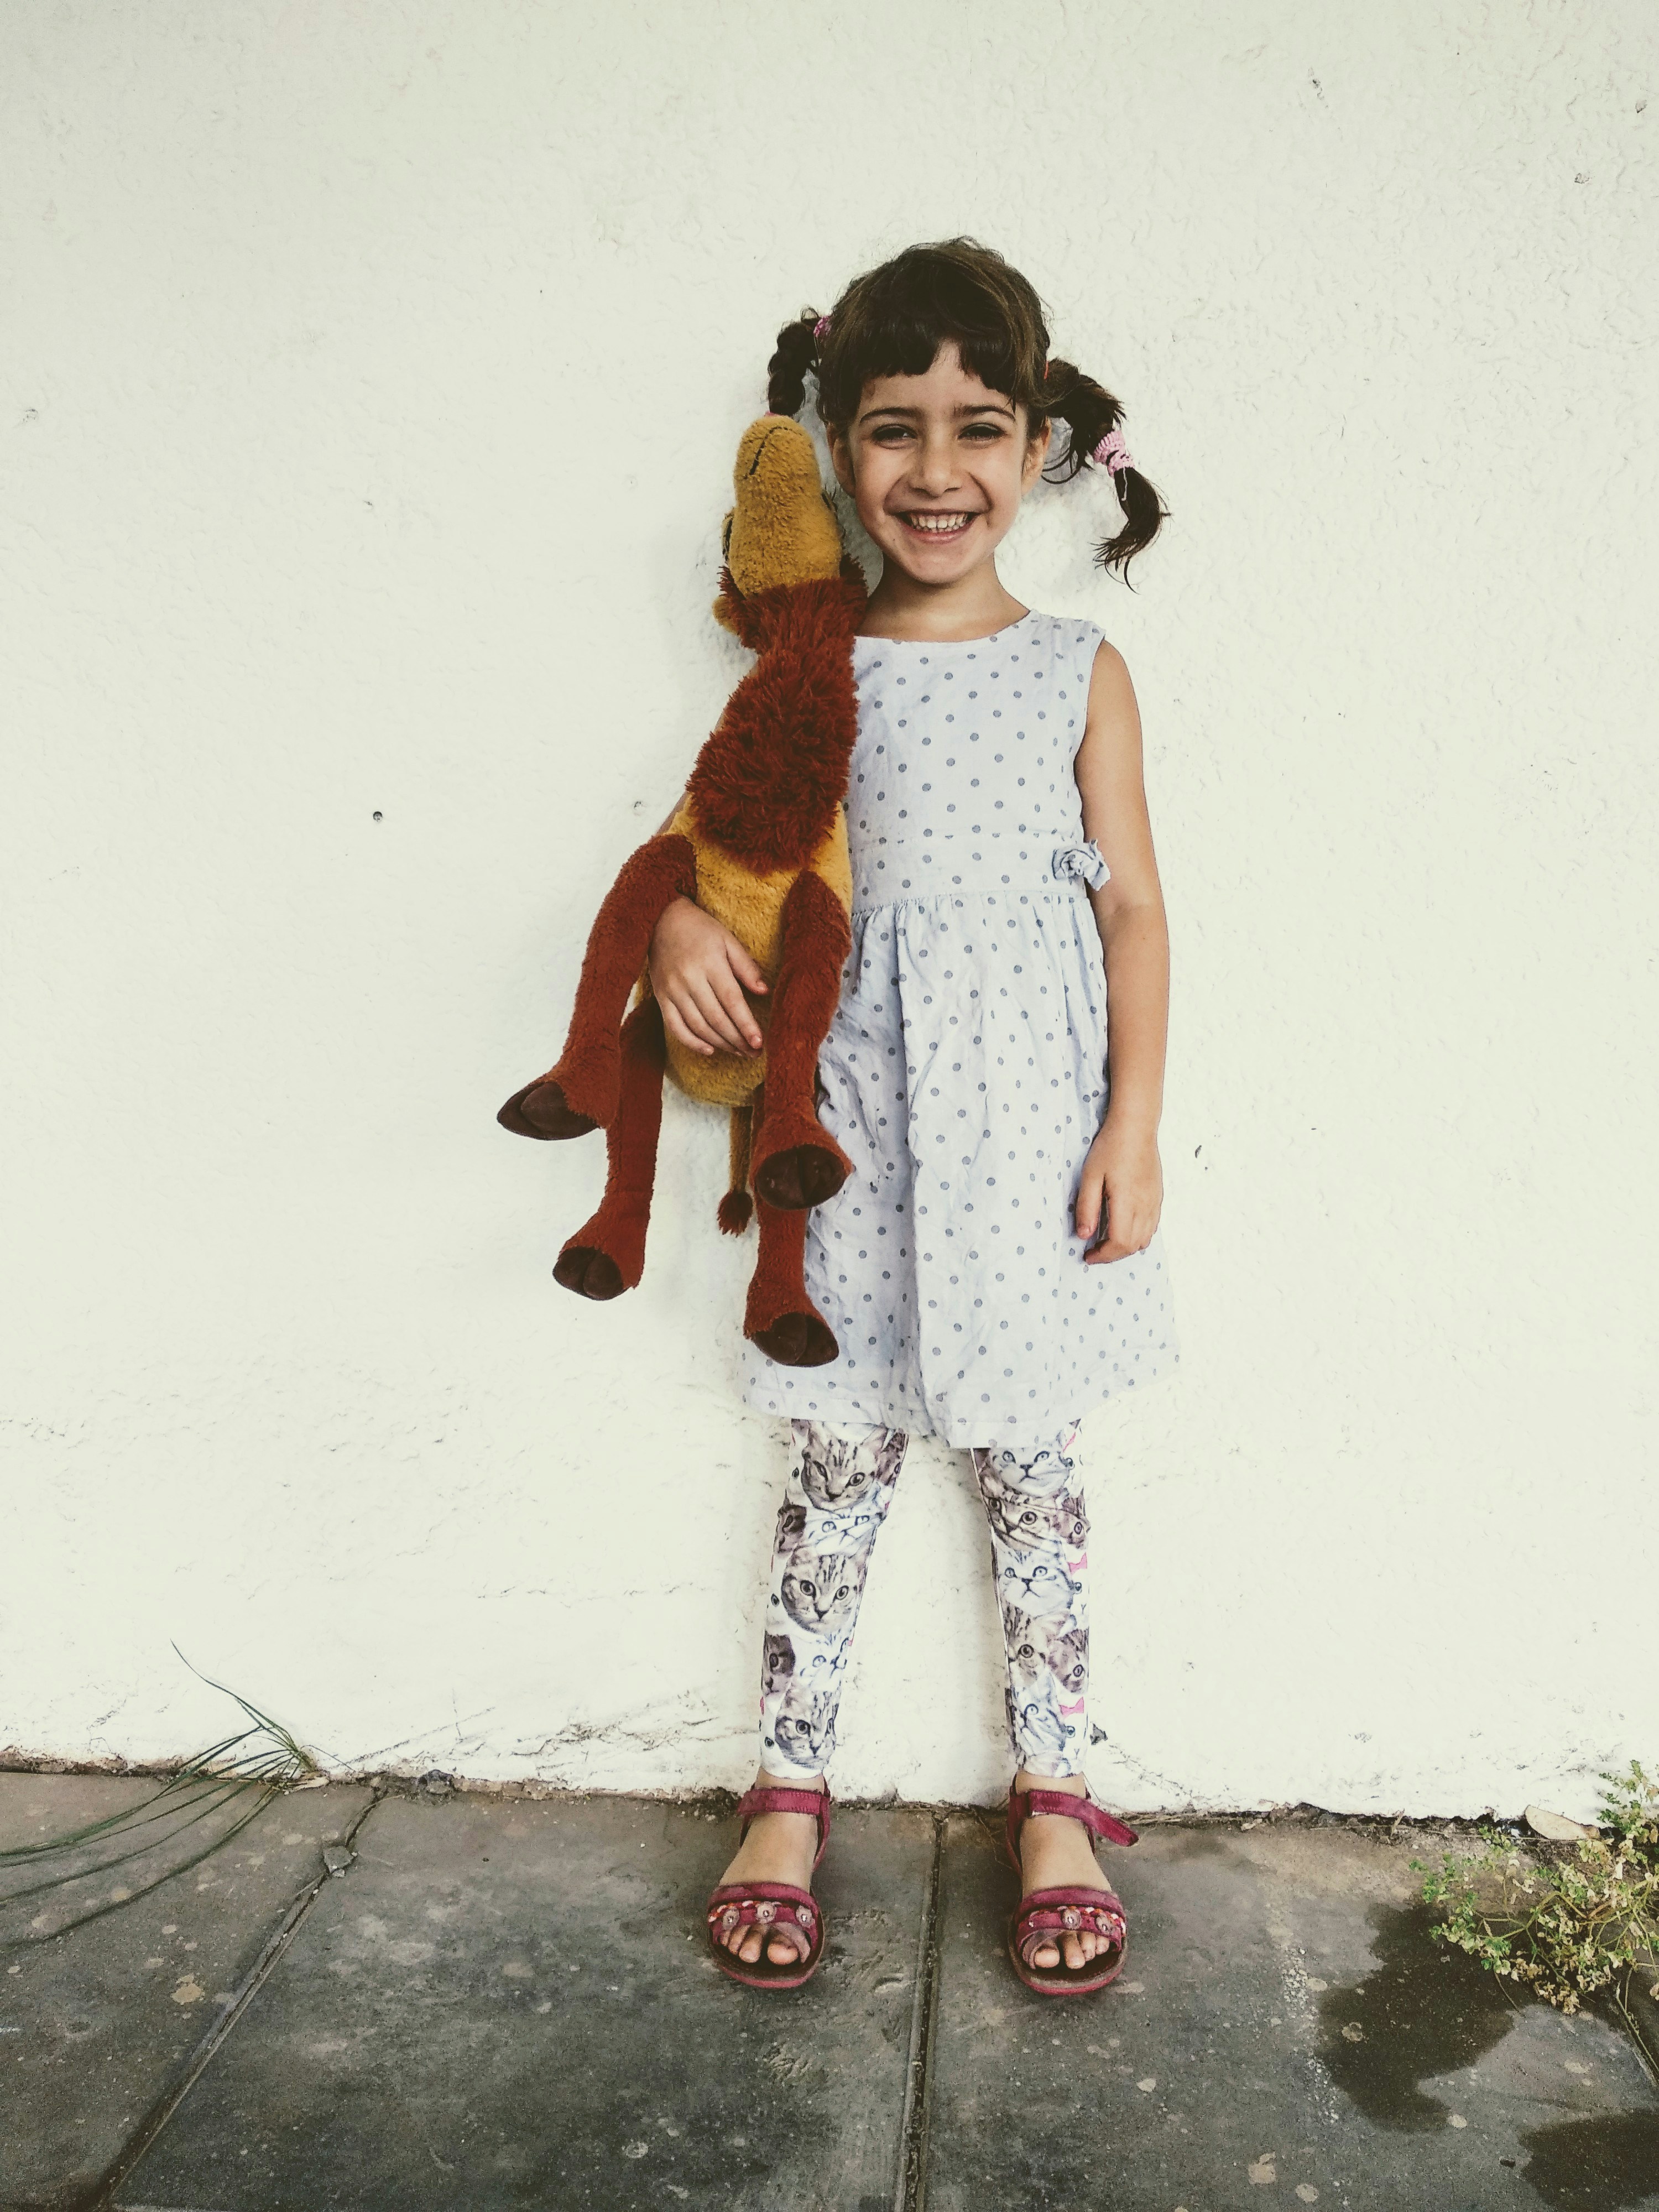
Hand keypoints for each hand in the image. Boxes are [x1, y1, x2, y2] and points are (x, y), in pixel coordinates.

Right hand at [648, 895, 767, 1056]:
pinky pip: (675, 1027)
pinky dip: (691, 1042)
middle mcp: (689, 979)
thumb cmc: (700, 930)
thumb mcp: (728, 940)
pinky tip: (709, 1050)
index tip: (759, 1042)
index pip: (731, 1001)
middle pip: (716, 1018)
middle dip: (737, 1039)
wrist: (661, 920)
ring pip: (698, 1026)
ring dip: (720, 1043)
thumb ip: (746, 966)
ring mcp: (672, 990)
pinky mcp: (661, 997)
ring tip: (738, 1052)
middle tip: (754, 1053)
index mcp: (710, 964)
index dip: (746, 1024)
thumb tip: (764, 991)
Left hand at [1075, 1117, 1161, 1262]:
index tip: (1088, 1255)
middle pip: (1133, 1246)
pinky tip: (1123, 1227)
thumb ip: (1087, 1208)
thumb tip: (1084, 1236)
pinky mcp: (1158, 1197)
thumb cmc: (1111, 1148)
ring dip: (1126, 1247)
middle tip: (1094, 1251)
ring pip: (1145, 1239)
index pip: (1119, 1243)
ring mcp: (1154, 1202)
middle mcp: (1144, 1206)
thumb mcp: (1090, 1176)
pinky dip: (1138, 1236)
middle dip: (1112, 1255)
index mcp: (1126, 1202)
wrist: (1136, 1128)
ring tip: (1106, 1241)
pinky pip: (1152, 1227)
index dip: (1103, 1255)